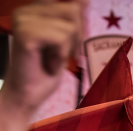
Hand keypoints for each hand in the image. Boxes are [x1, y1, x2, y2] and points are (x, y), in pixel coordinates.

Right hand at [1, 1, 83, 116]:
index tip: (72, 40)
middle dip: (77, 36)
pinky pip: (62, 37)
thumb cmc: (46, 70)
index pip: (70, 4)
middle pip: (73, 10)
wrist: (27, 94)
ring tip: (54, 59)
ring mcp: (23, 20)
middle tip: (64, 54)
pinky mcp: (25, 34)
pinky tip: (49, 64)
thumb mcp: (65, 40)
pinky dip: (62, 55)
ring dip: (68, 48)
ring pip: (69, 26)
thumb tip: (84, 1)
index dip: (79, 18)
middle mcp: (25, 10)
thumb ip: (71, 19)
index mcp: (34, 9)